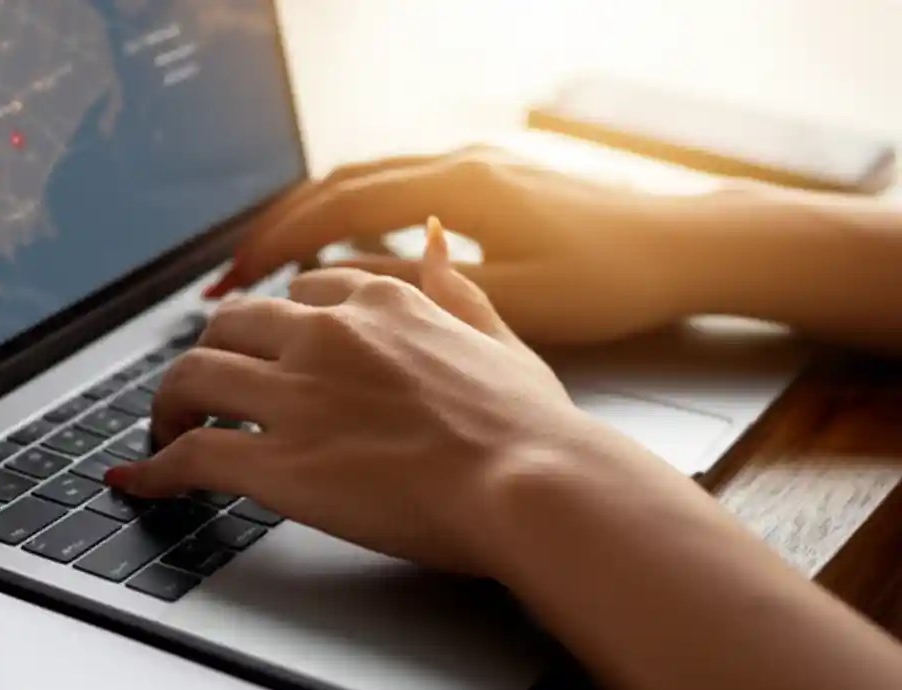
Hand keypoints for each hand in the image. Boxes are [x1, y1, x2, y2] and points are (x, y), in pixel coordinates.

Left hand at [107, 219, 599, 576]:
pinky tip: (138, 480)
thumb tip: (431, 239)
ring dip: (169, 402)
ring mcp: (296, 395)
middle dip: (212, 354)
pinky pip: (191, 454)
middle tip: (206, 389)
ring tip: (164, 430)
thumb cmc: (530, 427)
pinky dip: (153, 469)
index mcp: (380, 302)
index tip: (265, 345)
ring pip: (192, 376)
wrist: (533, 484)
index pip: (298, 292)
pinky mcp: (277, 461)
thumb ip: (454, 290)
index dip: (274, 323)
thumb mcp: (501, 337)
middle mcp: (327, 335)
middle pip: (231, 325)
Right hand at [207, 146, 699, 345]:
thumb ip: (425, 290)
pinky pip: (392, 195)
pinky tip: (338, 261)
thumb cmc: (614, 279)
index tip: (230, 283)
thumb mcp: (517, 298)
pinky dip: (349, 224)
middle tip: (226, 284)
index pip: (337, 208)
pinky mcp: (483, 187)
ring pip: (361, 186)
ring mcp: (469, 172)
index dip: (274, 245)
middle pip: (336, 187)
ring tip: (264, 276)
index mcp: (458, 189)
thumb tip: (344, 283)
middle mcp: (455, 167)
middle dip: (273, 233)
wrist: (687, 248)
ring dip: (307, 226)